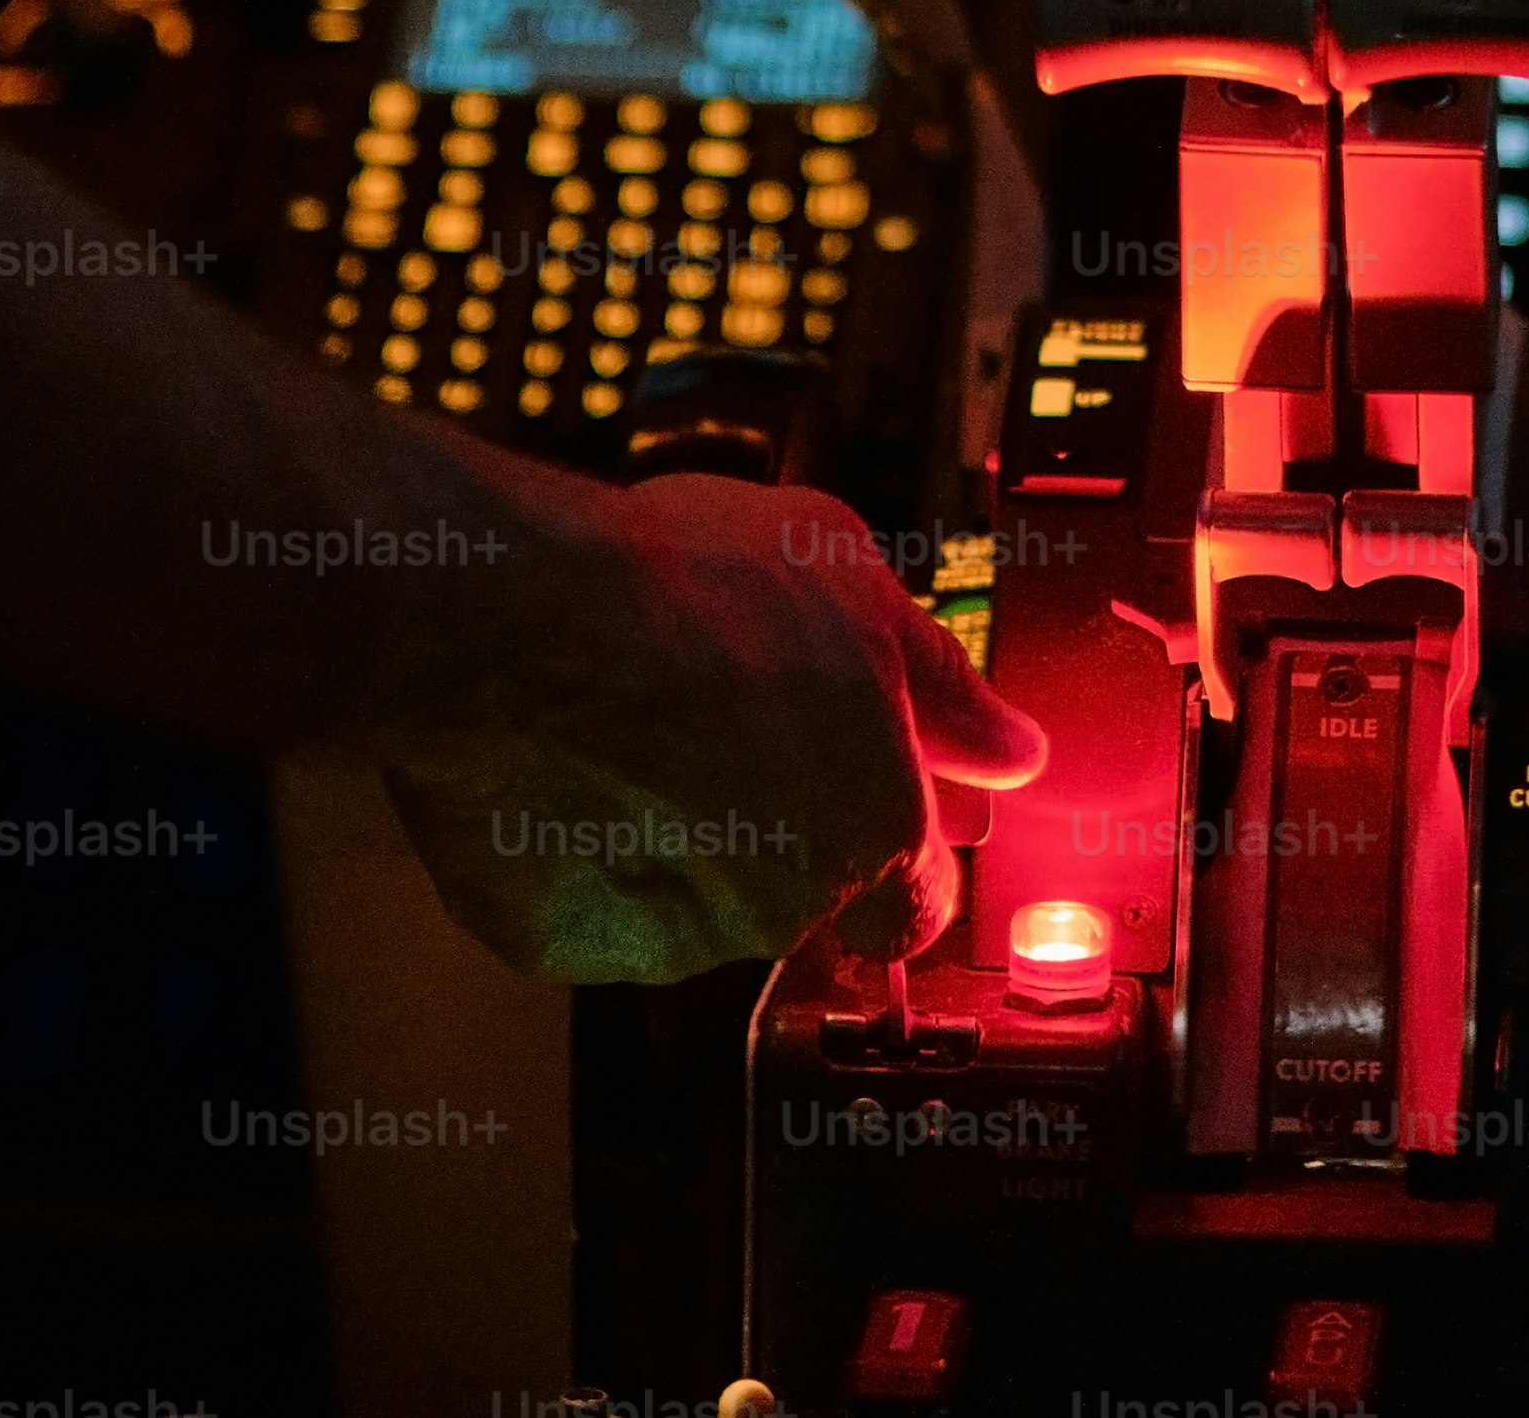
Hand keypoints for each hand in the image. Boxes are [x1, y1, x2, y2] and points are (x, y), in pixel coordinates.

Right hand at [376, 472, 1046, 984]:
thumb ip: (943, 687)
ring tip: (628, 723)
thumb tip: (1014, 753)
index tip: (853, 795)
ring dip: (679, 841)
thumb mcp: (858, 587)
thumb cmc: (693, 586)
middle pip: (798, 898)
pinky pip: (588, 907)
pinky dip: (582, 859)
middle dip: (773, 832)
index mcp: (875, 830)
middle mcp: (783, 908)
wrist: (515, 617)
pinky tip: (562, 768)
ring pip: (692, 905)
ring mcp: (665, 936)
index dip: (888, 847)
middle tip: (718, 727)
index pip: (916, 902)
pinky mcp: (560, 942)